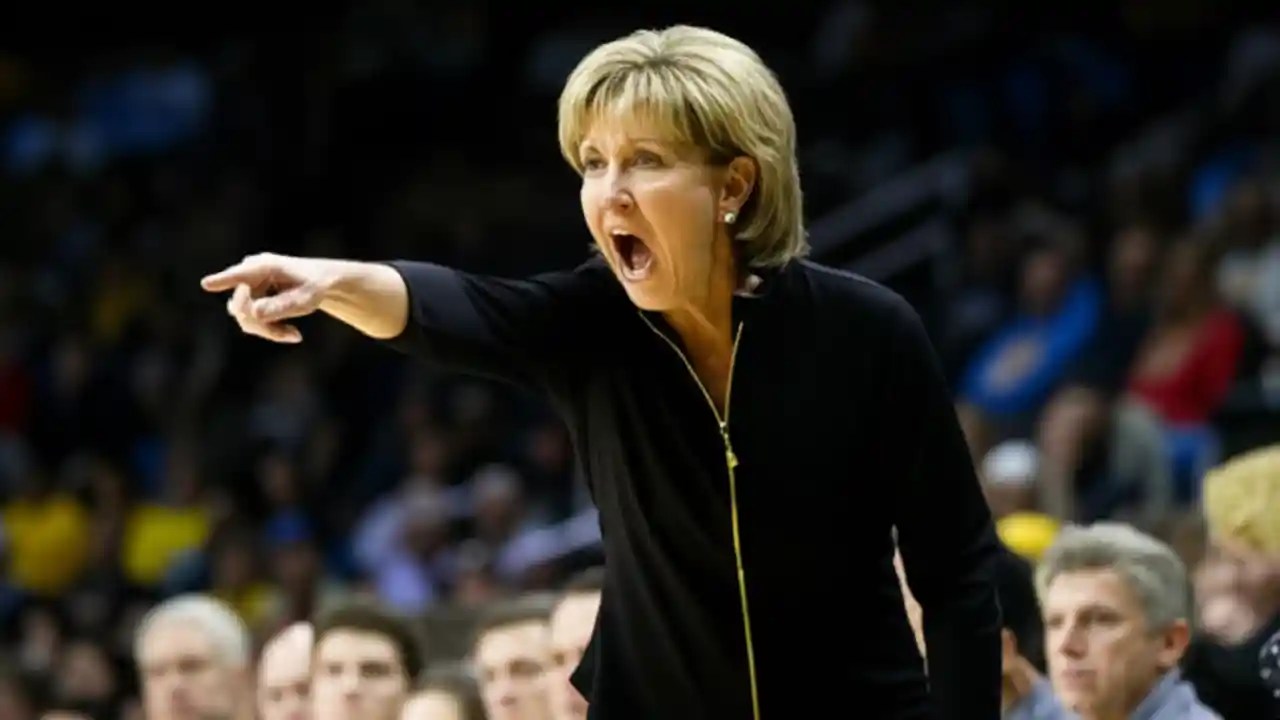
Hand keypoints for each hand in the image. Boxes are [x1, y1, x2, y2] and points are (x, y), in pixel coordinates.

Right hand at [200, 253, 337, 342]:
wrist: (316, 283)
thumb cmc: (314, 286)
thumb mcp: (305, 298)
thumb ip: (282, 305)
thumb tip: (254, 313)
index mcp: (265, 266)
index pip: (241, 275)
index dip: (223, 280)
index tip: (206, 284)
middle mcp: (249, 272)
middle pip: (242, 307)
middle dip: (264, 325)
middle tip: (294, 336)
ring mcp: (245, 286)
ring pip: (244, 317)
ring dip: (268, 330)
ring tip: (294, 335)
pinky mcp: (246, 299)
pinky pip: (248, 321)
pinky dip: (268, 330)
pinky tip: (292, 333)